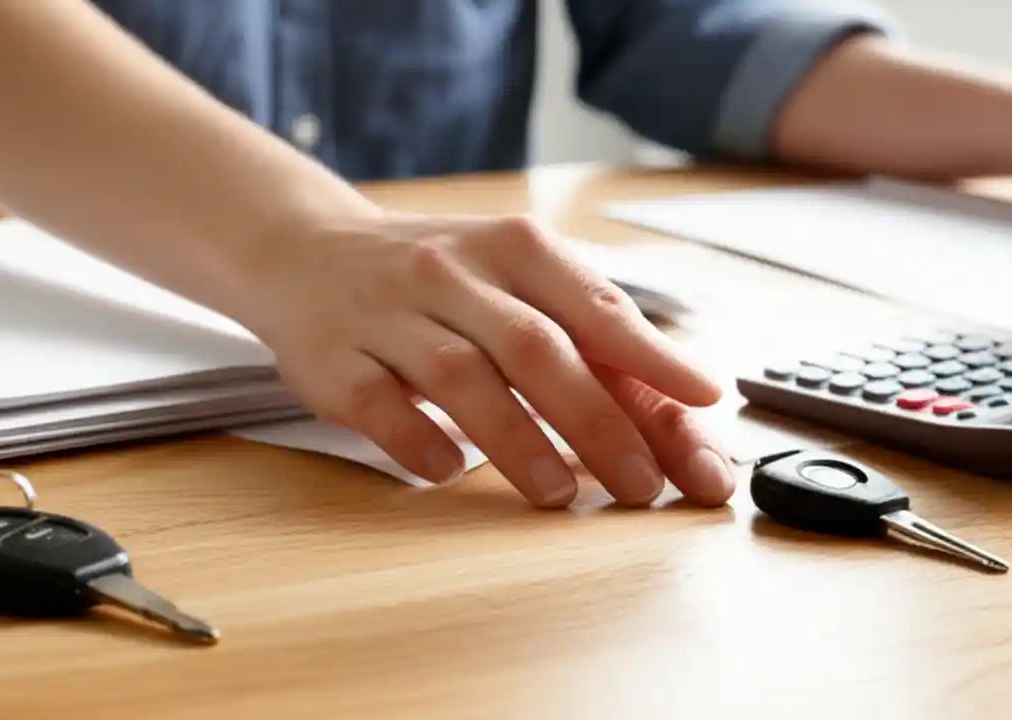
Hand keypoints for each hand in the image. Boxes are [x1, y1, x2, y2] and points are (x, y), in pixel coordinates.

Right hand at [237, 212, 733, 507]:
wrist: (307, 248)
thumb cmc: (438, 276)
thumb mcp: (514, 279)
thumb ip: (591, 336)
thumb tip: (685, 403)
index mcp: (512, 247)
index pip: (594, 304)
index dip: (652, 356)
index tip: (704, 399)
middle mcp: (450, 272)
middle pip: (535, 347)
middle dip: (596, 421)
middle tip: (640, 484)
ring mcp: (386, 313)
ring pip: (460, 376)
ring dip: (516, 439)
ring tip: (558, 495)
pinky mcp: (330, 357)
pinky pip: (375, 403)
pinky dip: (416, 440)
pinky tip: (448, 472)